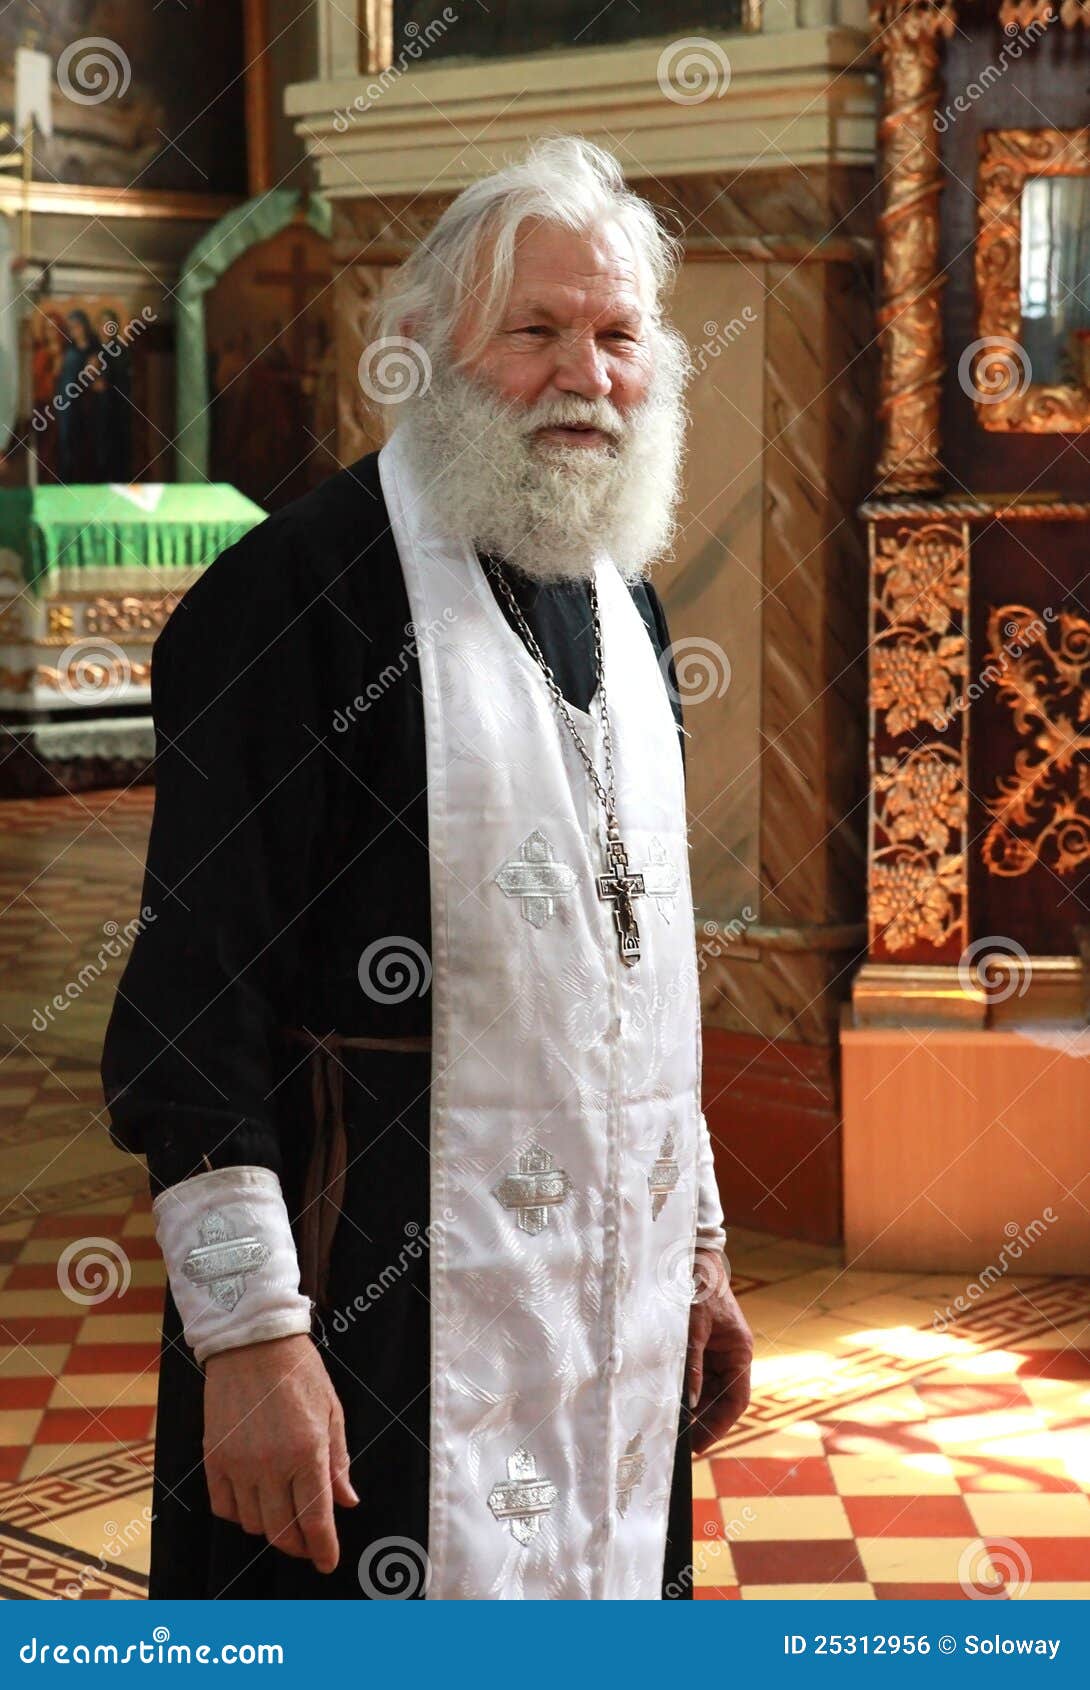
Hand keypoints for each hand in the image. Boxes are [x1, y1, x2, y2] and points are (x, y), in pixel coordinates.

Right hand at [203, 1333, 357, 1571]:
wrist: (252, 1342)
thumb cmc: (299, 1372)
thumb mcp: (331, 1412)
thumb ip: (338, 1461)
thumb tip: (347, 1501)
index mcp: (307, 1452)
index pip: (316, 1519)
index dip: (323, 1549)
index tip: (328, 1563)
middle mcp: (271, 1464)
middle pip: (281, 1531)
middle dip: (298, 1545)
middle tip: (308, 1544)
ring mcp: (238, 1463)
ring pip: (252, 1523)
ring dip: (270, 1528)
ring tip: (282, 1515)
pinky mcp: (214, 1457)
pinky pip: (223, 1506)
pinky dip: (239, 1513)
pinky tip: (253, 1502)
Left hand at [685, 1249, 753, 1455]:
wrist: (692, 1257)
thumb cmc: (698, 1287)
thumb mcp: (694, 1326)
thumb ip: (693, 1363)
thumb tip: (692, 1400)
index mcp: (740, 1352)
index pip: (736, 1400)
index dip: (720, 1425)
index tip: (700, 1445)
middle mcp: (730, 1355)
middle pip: (719, 1399)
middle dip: (702, 1420)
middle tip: (678, 1442)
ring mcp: (714, 1352)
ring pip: (705, 1390)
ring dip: (691, 1407)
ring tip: (669, 1426)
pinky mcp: (699, 1346)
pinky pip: (694, 1375)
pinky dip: (683, 1389)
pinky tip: (666, 1400)